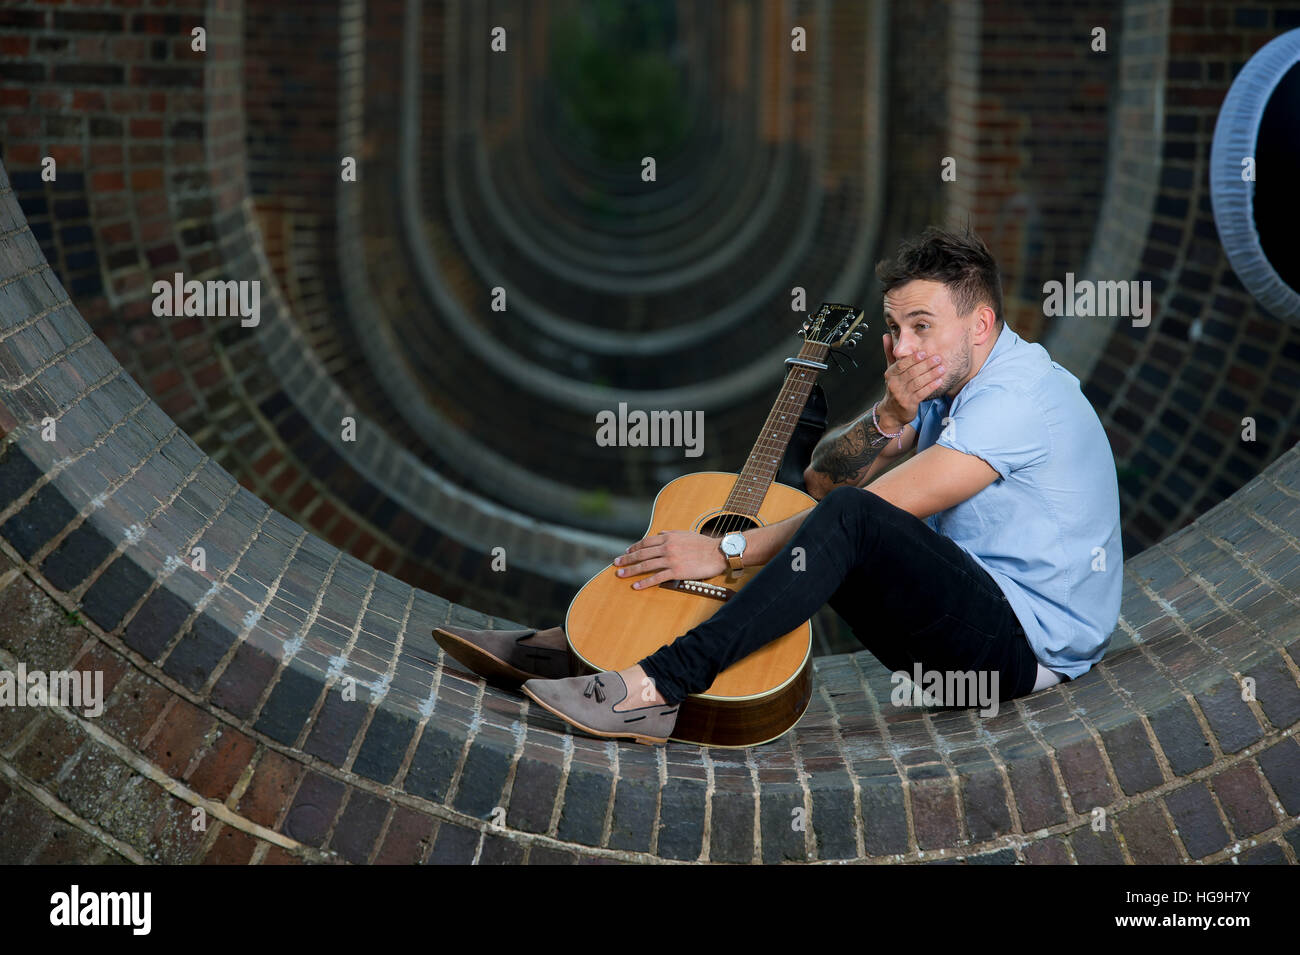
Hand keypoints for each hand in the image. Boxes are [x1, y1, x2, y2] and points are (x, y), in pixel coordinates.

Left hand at [612, 530, 729, 589]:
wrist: (718, 552)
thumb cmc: (704, 543)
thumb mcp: (685, 533)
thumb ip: (671, 533)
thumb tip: (660, 533)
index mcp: (668, 537)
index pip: (645, 542)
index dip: (634, 547)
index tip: (625, 552)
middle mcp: (667, 547)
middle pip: (641, 554)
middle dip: (626, 559)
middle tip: (616, 564)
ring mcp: (670, 560)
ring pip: (646, 565)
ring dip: (631, 570)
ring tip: (620, 574)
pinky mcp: (676, 572)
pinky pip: (657, 578)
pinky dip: (644, 582)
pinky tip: (636, 586)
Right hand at [877, 334, 945, 430]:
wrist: (891, 412)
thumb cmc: (894, 387)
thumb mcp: (890, 370)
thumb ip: (890, 353)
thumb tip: (886, 336)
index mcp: (890, 374)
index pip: (902, 364)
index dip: (913, 358)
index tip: (924, 353)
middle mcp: (894, 384)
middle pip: (912, 372)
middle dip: (926, 365)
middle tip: (938, 358)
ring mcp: (901, 395)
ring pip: (918, 382)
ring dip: (931, 374)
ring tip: (941, 368)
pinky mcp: (909, 404)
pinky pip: (922, 393)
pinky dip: (931, 386)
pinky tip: (939, 381)